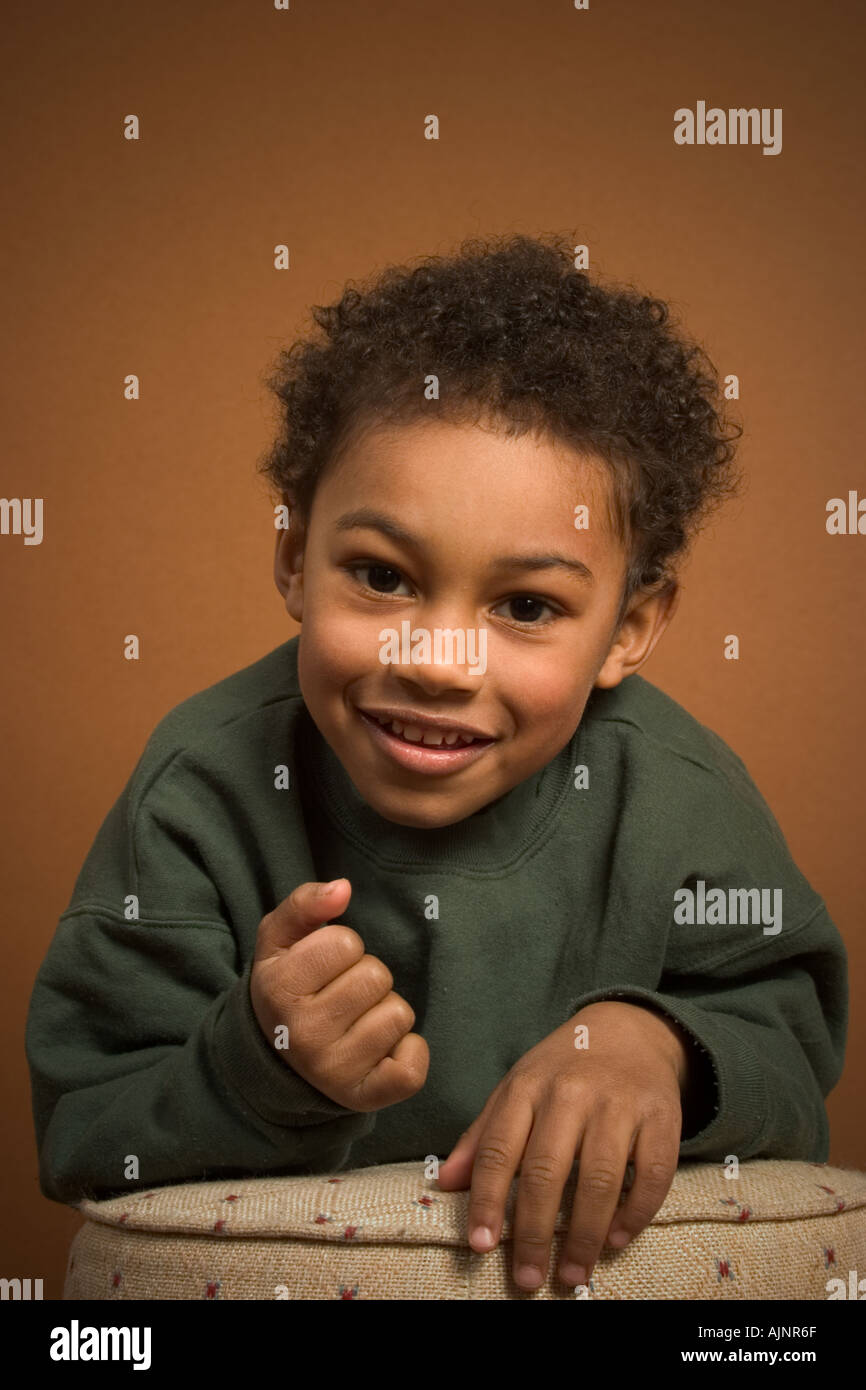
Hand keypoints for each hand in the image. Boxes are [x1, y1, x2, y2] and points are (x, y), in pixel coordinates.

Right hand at [250, 878, 428, 1110]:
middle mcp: (303, 1034)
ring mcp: (333, 1070)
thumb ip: (305, 903)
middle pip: (377, 976)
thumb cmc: (289, 986)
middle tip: (340, 996)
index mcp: (278, 988)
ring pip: (399, 1014)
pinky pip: (413, 1067)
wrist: (276, 1058)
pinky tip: (381, 1050)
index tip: (321, 968)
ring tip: (355, 1022)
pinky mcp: (364, 1097)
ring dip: (385, 1011)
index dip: (340, 948)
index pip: (345, 942)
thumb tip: (343, 888)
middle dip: (365, 977)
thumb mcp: (279, 940)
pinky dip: (408, 1052)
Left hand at [436, 1000, 688, 1290]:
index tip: (481, 1245)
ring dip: (585, 1235)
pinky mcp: (661, 1115)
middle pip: (548, 1171)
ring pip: (599, 1178)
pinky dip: (635, 1212)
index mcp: (528, 1087)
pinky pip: (651, 1173)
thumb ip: (482, 1137)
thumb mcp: (515, 1090)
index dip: (488, 1200)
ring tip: (574, 1273)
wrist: (628, 1029)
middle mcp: (571, 1093)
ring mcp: (619, 1103)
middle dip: (535, 1233)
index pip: (500, 1150)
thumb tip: (446, 1184)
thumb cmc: (561, 1070)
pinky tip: (616, 1239)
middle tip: (528, 1278)